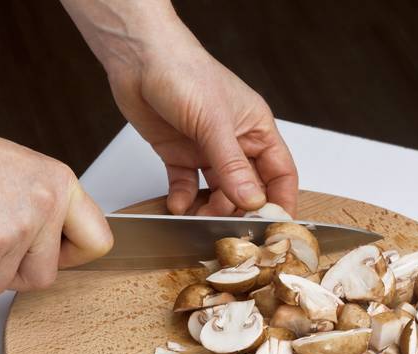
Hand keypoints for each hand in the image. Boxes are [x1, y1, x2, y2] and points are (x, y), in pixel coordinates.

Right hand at [0, 108, 112, 294]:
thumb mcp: (23, 174)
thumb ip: (43, 210)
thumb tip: (49, 249)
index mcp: (62, 185)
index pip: (98, 241)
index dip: (71, 257)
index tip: (49, 256)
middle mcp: (48, 205)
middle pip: (46, 275)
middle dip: (14, 274)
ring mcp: (20, 227)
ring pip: (6, 283)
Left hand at [106, 36, 298, 215]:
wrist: (137, 60)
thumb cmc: (184, 71)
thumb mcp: (214, 122)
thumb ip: (233, 166)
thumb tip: (252, 200)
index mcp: (255, 128)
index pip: (280, 172)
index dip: (281, 200)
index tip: (275, 227)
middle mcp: (234, 141)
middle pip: (247, 188)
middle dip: (239, 210)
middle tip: (229, 230)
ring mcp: (205, 149)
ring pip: (217, 191)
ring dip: (210, 209)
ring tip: (199, 219)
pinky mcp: (178, 154)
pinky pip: (187, 186)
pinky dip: (183, 199)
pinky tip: (179, 205)